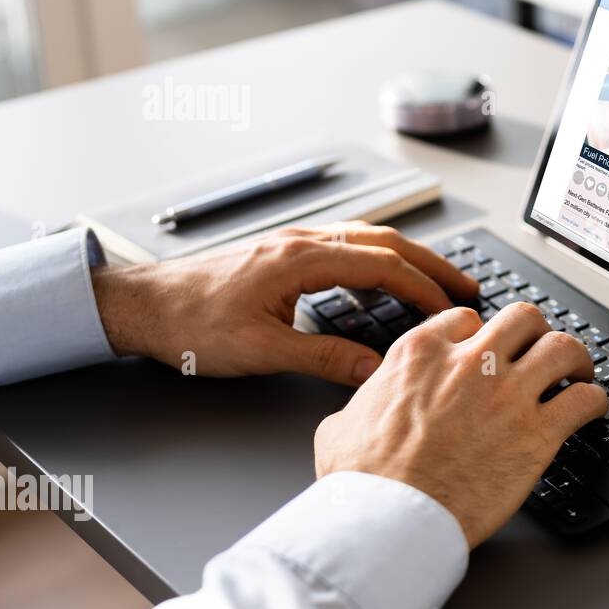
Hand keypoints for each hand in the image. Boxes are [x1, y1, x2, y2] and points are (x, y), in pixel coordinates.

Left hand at [91, 222, 477, 385]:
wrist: (142, 306)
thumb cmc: (190, 324)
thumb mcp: (262, 351)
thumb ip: (325, 357)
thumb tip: (375, 369)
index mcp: (301, 260)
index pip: (383, 266)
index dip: (424, 288)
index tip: (453, 309)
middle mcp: (302, 243)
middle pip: (386, 243)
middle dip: (431, 264)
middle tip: (466, 286)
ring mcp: (293, 244)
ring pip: (368, 240)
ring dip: (408, 259)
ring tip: (437, 281)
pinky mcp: (283, 254)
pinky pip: (346, 246)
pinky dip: (378, 259)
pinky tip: (381, 280)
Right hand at [314, 302, 608, 546]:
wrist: (387, 519)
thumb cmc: (362, 481)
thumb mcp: (341, 423)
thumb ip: (364, 402)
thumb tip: (361, 409)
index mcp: (422, 354)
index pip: (466, 318)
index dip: (482, 333)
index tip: (489, 350)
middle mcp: (470, 363)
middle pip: (522, 318)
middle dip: (534, 333)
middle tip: (539, 351)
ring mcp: (508, 394)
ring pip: (562, 347)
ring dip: (575, 358)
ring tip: (579, 371)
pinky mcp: (537, 432)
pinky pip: (584, 399)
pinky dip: (594, 401)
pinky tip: (591, 409)